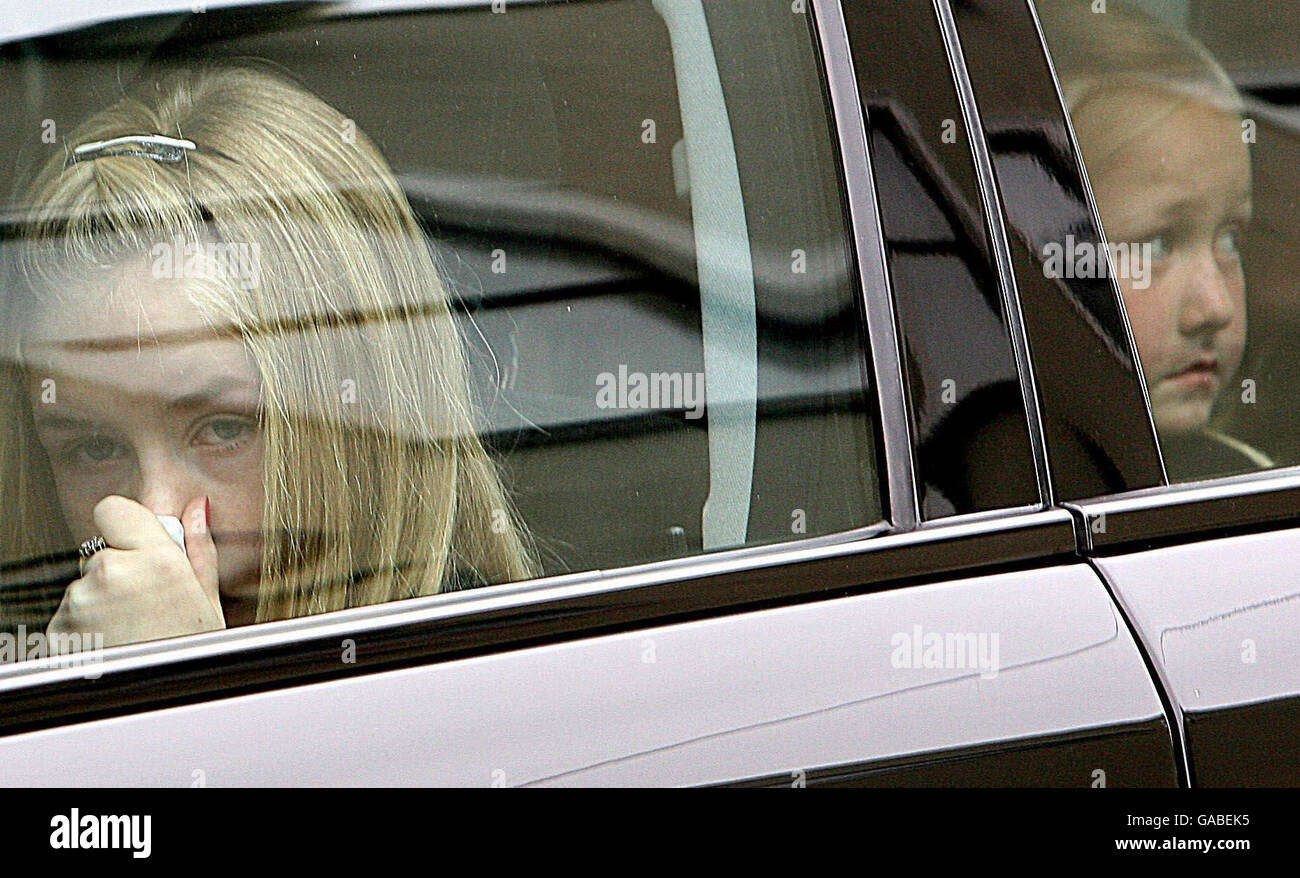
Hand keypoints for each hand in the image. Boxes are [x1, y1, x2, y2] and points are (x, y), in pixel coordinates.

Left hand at [49, 495, 225, 649]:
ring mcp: (80, 602)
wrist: (159, 709)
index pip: (114, 509)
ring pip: (84, 585)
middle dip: (118, 570)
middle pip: (101, 552)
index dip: (126, 525)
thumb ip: (198, 547)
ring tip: (131, 629)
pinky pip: (69, 614)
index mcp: (155, 561)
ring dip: (101, 602)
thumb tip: (196, 510)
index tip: (139, 546)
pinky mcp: (59, 628)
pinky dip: (85, 626)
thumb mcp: (207, 600)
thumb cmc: (189, 656)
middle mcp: (113, 574)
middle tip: (146, 603)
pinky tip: (113, 643)